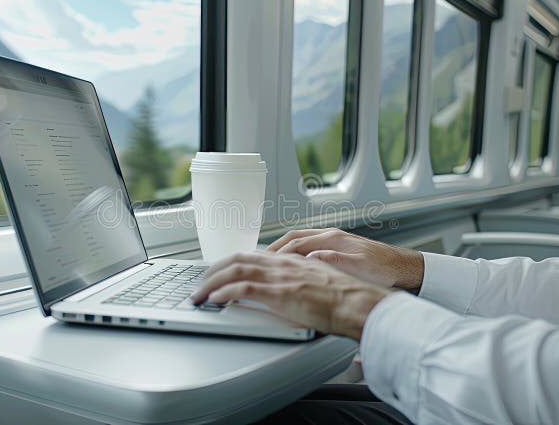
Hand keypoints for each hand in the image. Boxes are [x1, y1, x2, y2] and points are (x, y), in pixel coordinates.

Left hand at [191, 251, 388, 340]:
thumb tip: (287, 288)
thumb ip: (301, 280)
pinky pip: (243, 288)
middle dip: (215, 270)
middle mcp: (283, 263)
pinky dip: (224, 292)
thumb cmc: (346, 297)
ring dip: (212, 282)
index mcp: (292, 260)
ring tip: (200, 294)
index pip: (254, 255)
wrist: (359, 303)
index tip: (220, 271)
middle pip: (239, 259)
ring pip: (235, 270)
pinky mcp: (279, 292)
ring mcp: (280, 276)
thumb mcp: (319, 281)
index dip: (233, 262)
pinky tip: (214, 299)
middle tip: (202, 282)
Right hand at [267, 228, 423, 291]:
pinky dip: (294, 254)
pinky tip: (290, 264)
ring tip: (268, 262)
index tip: (263, 262)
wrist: (403, 268)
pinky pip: (308, 247)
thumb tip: (313, 258)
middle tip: (257, 260)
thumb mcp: (359, 267)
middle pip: (294, 238)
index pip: (297, 242)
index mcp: (334, 239)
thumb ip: (335, 261)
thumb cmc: (384, 269)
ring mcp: (334, 241)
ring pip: (300, 241)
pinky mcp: (338, 248)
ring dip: (283, 250)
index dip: (277, 252)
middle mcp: (331, 236)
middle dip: (274, 248)